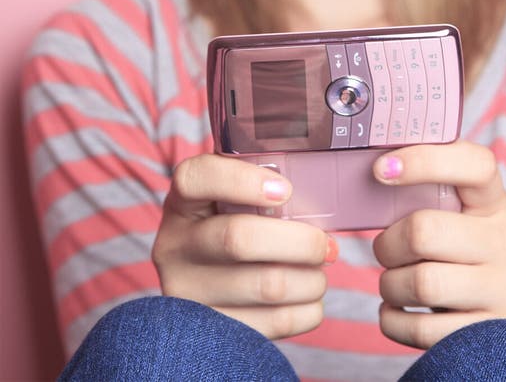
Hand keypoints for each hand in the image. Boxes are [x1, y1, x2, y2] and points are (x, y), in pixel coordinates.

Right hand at [152, 154, 334, 338]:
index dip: (242, 181)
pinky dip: (306, 311)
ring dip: (310, 279)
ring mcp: (187, 293)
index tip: (285, 190)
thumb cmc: (232, 226)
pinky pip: (273, 324)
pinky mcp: (210, 334)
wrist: (204, 284)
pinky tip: (309, 298)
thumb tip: (319, 191)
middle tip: (325, 244)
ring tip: (319, 272)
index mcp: (183, 200)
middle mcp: (174, 245)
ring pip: (266, 286)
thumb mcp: (230, 197)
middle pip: (239, 239)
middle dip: (300, 242)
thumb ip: (261, 183)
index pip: (197, 178)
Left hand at [372, 140, 505, 349]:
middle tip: (386, 249)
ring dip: (389, 284)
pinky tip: (396, 311)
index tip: (381, 169)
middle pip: (425, 231)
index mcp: (495, 204)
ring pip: (421, 283)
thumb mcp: (460, 218)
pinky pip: (421, 329)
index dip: (425, 160)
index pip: (476, 164)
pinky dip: (393, 321)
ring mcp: (505, 293)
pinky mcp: (490, 336)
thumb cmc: (464, 257)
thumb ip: (427, 192)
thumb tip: (370, 166)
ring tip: (393, 283)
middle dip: (388, 243)